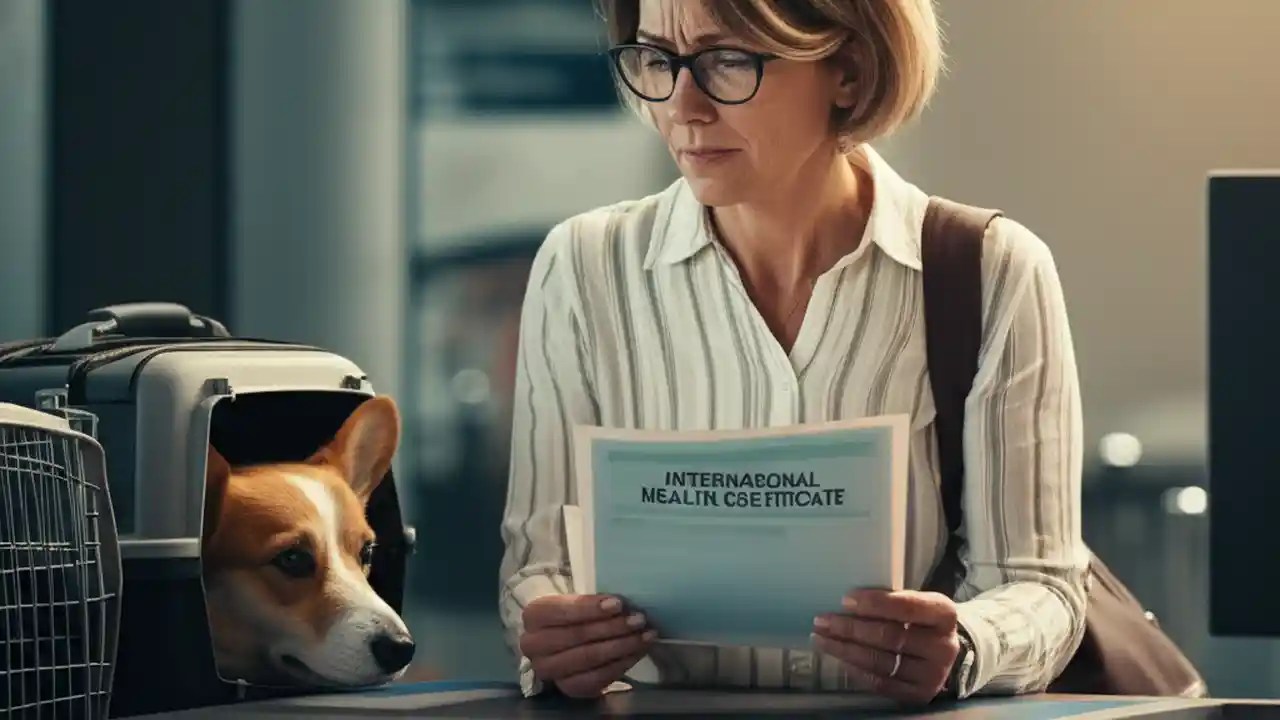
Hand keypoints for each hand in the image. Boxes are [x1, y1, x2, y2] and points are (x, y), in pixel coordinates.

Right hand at [520, 594, 655, 697]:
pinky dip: (621, 664)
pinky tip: (637, 652)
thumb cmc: (573, 613)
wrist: (560, 638)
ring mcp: (549, 670)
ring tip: (645, 635)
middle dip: (613, 627)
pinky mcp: (567, 688)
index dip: (591, 608)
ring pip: (588, 659)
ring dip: (622, 646)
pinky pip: (597, 678)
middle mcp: (534, 645)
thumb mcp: (576, 599)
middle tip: (639, 619)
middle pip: (577, 636)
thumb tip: (625, 605)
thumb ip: (594, 602)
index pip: (562, 611)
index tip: (619, 603)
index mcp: (534, 615)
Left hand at [812, 589, 960, 705]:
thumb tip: (847, 603)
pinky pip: (881, 683)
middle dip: (850, 628)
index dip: (874, 603)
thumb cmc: (921, 620)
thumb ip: (891, 601)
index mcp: (944, 614)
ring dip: (845, 650)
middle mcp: (943, 646)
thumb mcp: (917, 603)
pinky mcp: (919, 694)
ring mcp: (933, 674)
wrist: (943, 652)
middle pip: (889, 636)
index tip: (845, 600)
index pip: (906, 607)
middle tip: (822, 621)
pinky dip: (856, 670)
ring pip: (881, 662)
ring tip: (821, 639)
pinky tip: (839, 658)